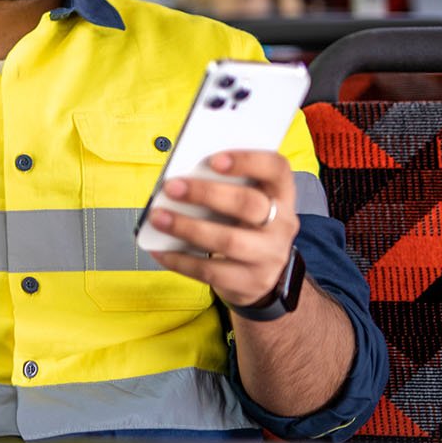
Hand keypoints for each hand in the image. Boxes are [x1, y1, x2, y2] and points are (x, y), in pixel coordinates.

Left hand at [148, 150, 297, 308]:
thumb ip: (222, 184)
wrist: (259, 275)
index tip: (213, 160)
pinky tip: (160, 250)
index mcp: (281, 194)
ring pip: (229, 241)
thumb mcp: (243, 200)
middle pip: (249, 204)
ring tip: (158, 217)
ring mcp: (271, 256)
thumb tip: (180, 178)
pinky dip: (181, 260)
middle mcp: (283, 224)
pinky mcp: (252, 282)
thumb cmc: (241, 223)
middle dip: (206, 193)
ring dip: (187, 228)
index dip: (247, 161)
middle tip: (171, 187)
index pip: (276, 169)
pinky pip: (212, 271)